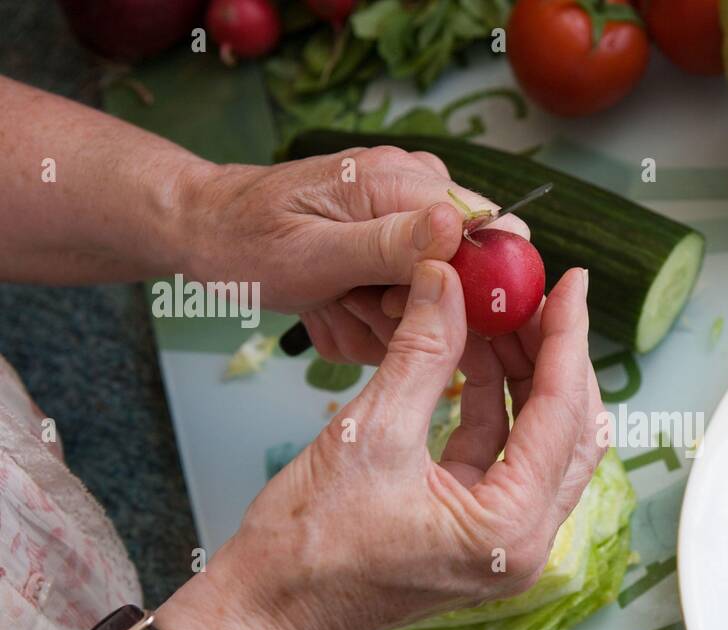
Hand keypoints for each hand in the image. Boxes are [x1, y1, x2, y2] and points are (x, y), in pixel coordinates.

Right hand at [156, 260, 602, 629]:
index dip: (567, 339)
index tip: (571, 281)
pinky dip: (492, 404)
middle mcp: (522, 541)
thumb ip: (422, 352)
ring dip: (523, 376)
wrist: (263, 611)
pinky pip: (501, 454)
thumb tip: (446, 280)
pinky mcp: (473, 530)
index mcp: (511, 528)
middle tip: (534, 293)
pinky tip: (472, 353)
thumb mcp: (371, 433)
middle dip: (553, 356)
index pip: (561, 415)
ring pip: (538, 440)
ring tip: (498, 312)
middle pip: (567, 430)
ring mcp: (500, 539)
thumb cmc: (308, 544)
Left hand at [181, 146, 527, 363]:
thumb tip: (460, 224)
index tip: (416, 312)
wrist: (202, 231)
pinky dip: (370, 314)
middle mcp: (412, 191)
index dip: (473, 285)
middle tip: (350, 304)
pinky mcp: (390, 242)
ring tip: (332, 302)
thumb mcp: (314, 253)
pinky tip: (333, 304)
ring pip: (432, 294)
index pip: (490, 227)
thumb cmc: (245, 241)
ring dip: (382, 316)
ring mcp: (403, 217)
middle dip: (409, 307)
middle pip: (462, 272)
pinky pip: (407, 295)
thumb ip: (391, 244)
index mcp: (400, 180)